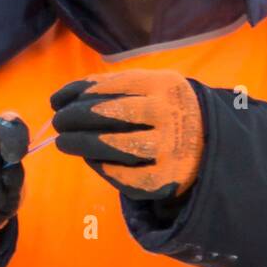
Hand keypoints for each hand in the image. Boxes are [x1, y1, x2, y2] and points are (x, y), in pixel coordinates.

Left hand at [50, 69, 203, 201]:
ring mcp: (170, 149)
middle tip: (58, 122)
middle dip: (76, 118)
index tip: (56, 101)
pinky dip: (103, 168)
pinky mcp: (166, 180)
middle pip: (112, 114)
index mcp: (164, 85)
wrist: (210, 142)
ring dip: (83, 144)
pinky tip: (92, 160)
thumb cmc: (166, 110)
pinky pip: (126, 176)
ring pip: (116, 146)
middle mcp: (170, 115)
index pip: (112, 86)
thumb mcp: (151, 87)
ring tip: (64, 142)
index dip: (77, 94)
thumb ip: (115, 87)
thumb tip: (66, 97)